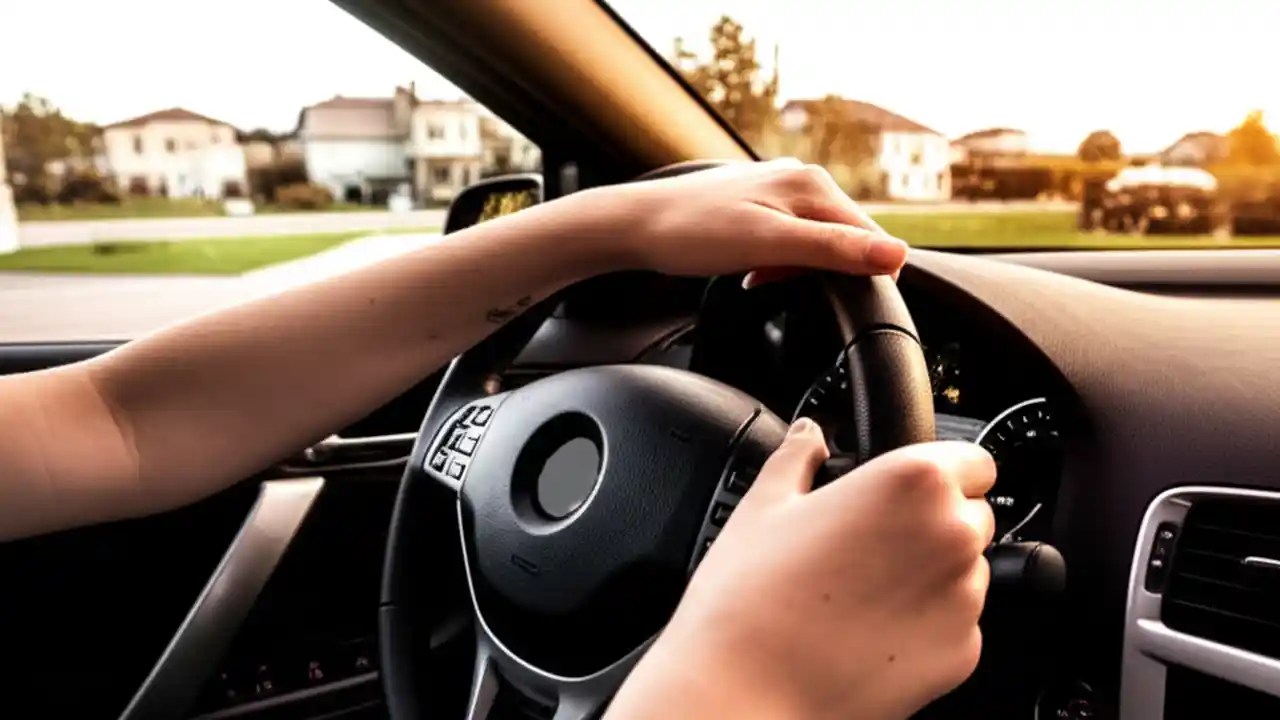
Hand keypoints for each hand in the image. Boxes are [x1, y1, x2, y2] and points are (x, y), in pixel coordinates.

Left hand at [589, 159, 907, 282]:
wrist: (634, 225)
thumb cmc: (693, 234)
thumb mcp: (770, 247)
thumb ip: (833, 250)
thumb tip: (897, 256)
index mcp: (812, 184)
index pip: (871, 237)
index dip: (857, 275)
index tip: (825, 296)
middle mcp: (801, 178)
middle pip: (844, 239)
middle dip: (819, 272)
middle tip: (772, 279)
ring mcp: (779, 188)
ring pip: (815, 242)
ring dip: (795, 269)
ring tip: (756, 274)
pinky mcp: (759, 203)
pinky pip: (790, 240)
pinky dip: (776, 262)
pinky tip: (751, 269)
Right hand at [608, 421, 994, 719]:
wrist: (747, 691)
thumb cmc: (750, 597)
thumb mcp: (765, 506)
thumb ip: (799, 457)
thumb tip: (809, 434)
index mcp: (912, 483)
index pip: (973, 459)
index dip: (939, 470)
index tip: (905, 488)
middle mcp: (952, 536)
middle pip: (971, 514)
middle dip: (933, 522)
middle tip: (868, 541)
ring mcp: (963, 601)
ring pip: (965, 570)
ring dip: (930, 573)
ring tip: (860, 590)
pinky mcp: (961, 655)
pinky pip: (955, 623)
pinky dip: (925, 624)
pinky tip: (867, 628)